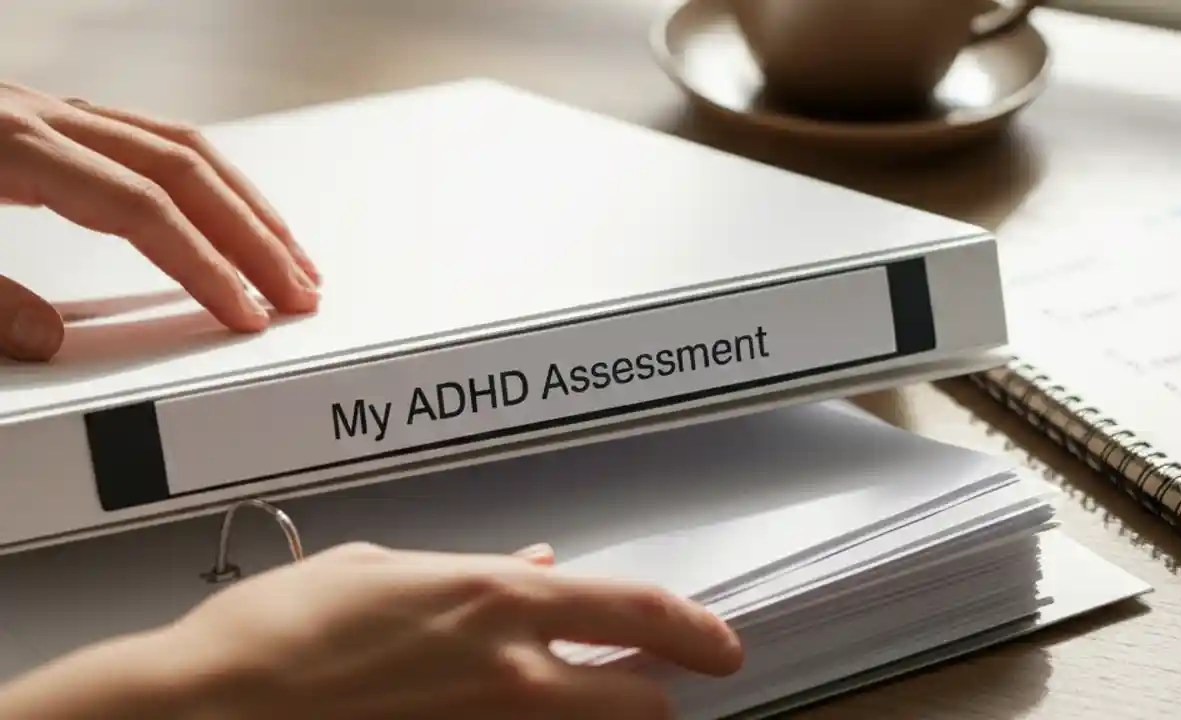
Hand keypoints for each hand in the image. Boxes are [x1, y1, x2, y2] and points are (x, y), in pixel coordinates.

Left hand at [0, 82, 319, 361]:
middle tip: (296, 292)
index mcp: (13, 145)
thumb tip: (48, 338)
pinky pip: (151, 138)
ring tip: (286, 256)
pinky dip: (206, 179)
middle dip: (252, 238)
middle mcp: (43, 117)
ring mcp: (49, 112)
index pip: (143, 208)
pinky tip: (227, 211)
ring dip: (243, 203)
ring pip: (179, 145)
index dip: (205, 265)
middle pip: (183, 170)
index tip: (244, 314)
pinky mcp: (48, 120)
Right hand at [155, 541, 741, 718]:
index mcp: (491, 600)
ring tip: (562, 701)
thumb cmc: (278, 631)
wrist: (207, 711)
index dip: (696, 628)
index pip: (634, 610)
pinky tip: (494, 716)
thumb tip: (535, 569)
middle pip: (638, 701)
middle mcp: (507, 675)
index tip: (723, 645)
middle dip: (649, 694)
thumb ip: (475, 574)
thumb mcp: (381, 569)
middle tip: (638, 685)